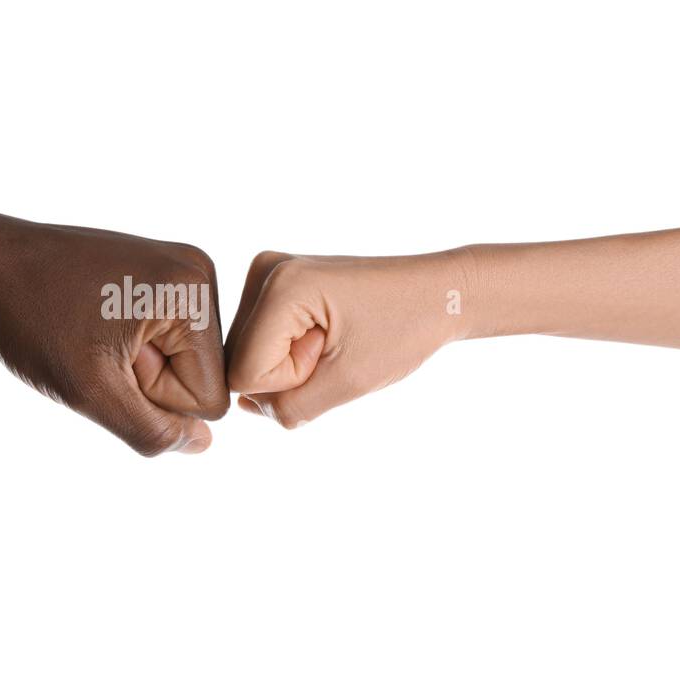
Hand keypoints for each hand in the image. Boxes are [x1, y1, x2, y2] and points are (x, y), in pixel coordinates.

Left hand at [0, 208, 228, 454]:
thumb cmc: (33, 320)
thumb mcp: (90, 391)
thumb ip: (151, 431)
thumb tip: (202, 443)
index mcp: (193, 293)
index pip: (210, 400)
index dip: (153, 398)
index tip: (108, 357)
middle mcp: (199, 273)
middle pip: (201, 379)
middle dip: (148, 379)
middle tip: (96, 342)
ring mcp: (181, 270)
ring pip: (183, 363)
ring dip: (138, 365)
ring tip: (95, 330)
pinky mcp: (161, 272)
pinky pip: (168, 340)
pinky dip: (134, 346)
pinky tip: (98, 322)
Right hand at [225, 250, 471, 427]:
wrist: (438, 293)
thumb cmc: (405, 329)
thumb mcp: (348, 382)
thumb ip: (289, 407)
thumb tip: (246, 406)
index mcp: (280, 287)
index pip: (245, 373)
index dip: (289, 383)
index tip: (332, 354)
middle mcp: (265, 272)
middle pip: (242, 361)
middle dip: (288, 373)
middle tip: (336, 347)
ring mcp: (268, 274)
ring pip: (250, 353)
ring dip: (290, 363)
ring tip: (334, 339)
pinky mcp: (277, 283)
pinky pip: (263, 341)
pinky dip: (292, 351)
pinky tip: (325, 335)